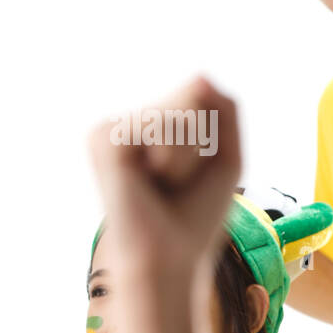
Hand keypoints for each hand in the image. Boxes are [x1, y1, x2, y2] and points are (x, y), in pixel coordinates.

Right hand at [88, 76, 241, 283]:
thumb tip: (201, 75)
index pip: (203, 93)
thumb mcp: (227, 155)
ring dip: (190, 155)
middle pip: (194, 96)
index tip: (195, 175)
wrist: (170, 257)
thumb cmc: (197, 214)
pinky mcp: (104, 138)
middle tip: (180, 183)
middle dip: (205, 143)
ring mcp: (112, 129)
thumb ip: (224, 109)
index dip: (216, 137)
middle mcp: (126, 123)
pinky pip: (162, 125)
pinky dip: (174, 159)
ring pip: (180, 112)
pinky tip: (151, 181)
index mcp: (149, 127)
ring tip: (166, 184)